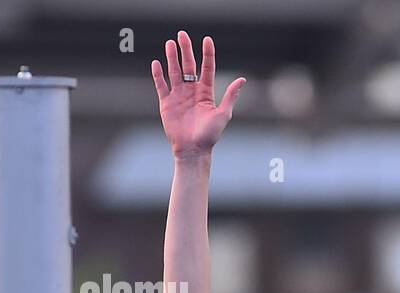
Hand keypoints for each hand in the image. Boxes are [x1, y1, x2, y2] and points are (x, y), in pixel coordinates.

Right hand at [152, 31, 245, 158]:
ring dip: (172, 58)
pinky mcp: (166, 103)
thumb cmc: (210, 135)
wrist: (193, 150)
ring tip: (170, 43)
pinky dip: (158, 75)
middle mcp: (192, 92)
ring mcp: (178, 96)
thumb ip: (230, 96)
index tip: (207, 40)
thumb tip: (242, 80)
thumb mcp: (223, 114)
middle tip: (182, 34)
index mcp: (206, 93)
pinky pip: (161, 86)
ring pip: (174, 72)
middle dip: (186, 50)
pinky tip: (157, 63)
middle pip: (189, 66)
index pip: (206, 69)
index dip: (207, 54)